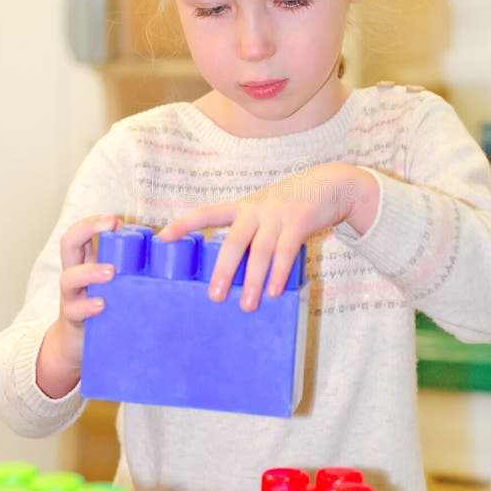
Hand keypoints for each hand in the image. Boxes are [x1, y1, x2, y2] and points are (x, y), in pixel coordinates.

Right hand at [36, 214, 120, 397]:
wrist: (77, 345)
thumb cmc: (104, 306)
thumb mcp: (113, 283)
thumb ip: (132, 268)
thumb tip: (174, 254)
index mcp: (85, 262)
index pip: (81, 232)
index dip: (94, 221)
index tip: (116, 221)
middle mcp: (74, 275)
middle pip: (68, 244)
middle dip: (87, 229)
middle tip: (112, 226)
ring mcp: (71, 297)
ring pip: (68, 278)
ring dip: (89, 272)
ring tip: (110, 272)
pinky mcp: (73, 319)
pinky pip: (76, 310)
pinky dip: (87, 306)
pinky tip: (101, 305)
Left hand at [158, 163, 378, 310]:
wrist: (328, 185)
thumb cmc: (290, 206)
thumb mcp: (265, 212)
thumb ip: (251, 235)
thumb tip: (235, 275)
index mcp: (243, 208)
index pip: (207, 213)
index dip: (184, 224)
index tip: (162, 237)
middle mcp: (256, 210)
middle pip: (233, 241)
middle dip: (223, 269)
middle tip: (215, 296)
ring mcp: (277, 215)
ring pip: (260, 250)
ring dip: (253, 280)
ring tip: (247, 305)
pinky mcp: (299, 221)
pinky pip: (286, 251)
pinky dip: (278, 273)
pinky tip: (273, 291)